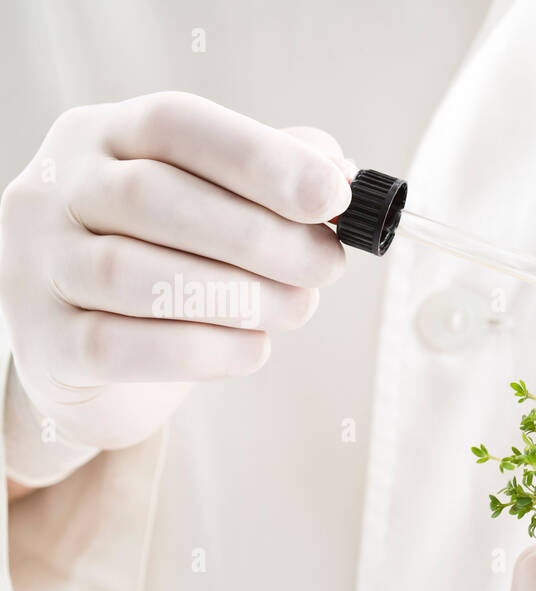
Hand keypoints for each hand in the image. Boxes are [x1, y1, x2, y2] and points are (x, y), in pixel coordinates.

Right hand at [0, 91, 350, 451]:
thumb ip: (271, 182)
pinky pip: (119, 346)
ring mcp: (38, 264)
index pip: (173, 123)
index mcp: (103, 136)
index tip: (333, 197)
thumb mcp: (216, 208)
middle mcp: (57, 190)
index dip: (260, 158)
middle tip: (326, 267)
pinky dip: (204, 350)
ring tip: (295, 309)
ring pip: (132, 275)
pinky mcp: (46, 342)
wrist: (102, 363)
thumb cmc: (174, 267)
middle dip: (261, 236)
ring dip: (238, 296)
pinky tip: (253, 349)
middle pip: (153, 197)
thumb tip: (339, 173)